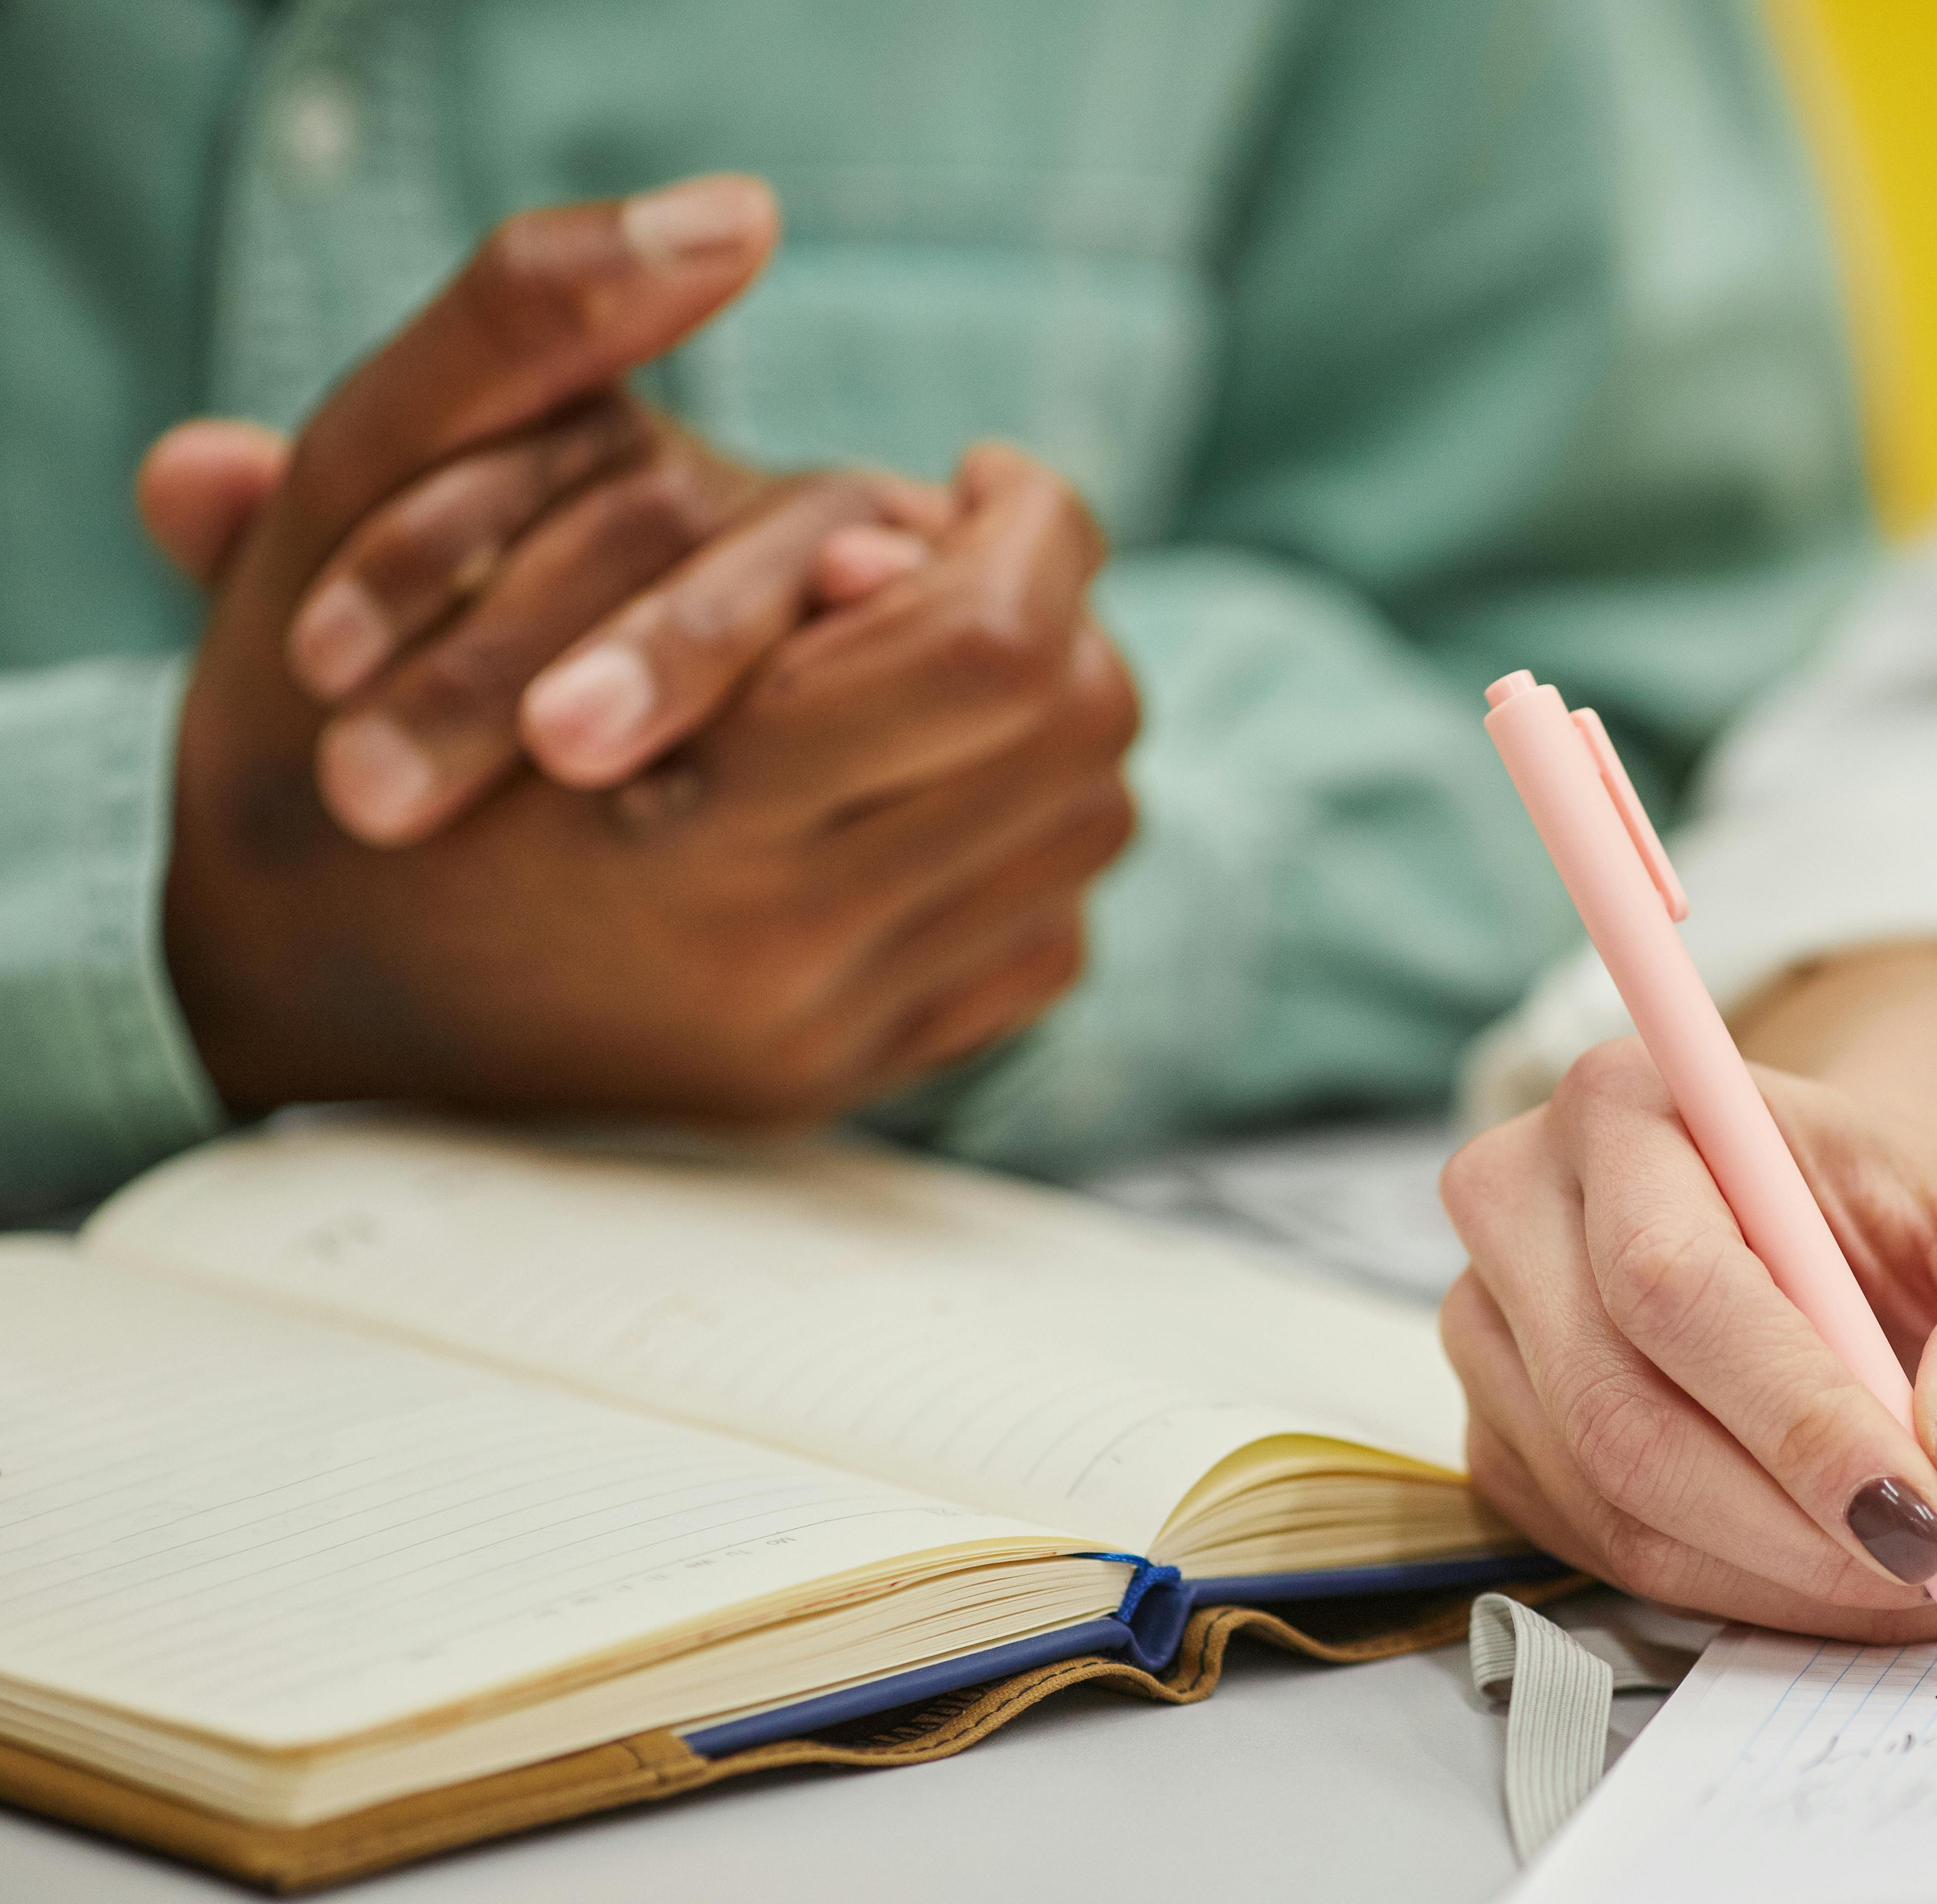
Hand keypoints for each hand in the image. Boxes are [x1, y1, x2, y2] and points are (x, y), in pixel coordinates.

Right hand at [154, 181, 1137, 1121]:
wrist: (279, 999)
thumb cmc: (316, 734)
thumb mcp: (369, 503)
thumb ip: (525, 338)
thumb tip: (734, 215)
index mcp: (683, 813)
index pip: (992, 648)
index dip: (1032, 530)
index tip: (981, 474)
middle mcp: (783, 944)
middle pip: (1077, 730)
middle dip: (1056, 618)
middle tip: (978, 562)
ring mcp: (831, 1030)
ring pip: (1084, 830)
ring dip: (1048, 726)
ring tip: (951, 662)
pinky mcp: (858, 1082)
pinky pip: (1045, 943)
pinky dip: (1020, 848)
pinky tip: (932, 787)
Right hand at [1440, 1034, 1936, 1639]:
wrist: (1833, 1224)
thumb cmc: (1895, 1198)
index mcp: (1622, 1105)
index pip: (1674, 1286)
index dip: (1798, 1422)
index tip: (1926, 1518)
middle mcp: (1520, 1207)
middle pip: (1626, 1417)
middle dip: (1801, 1528)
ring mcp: (1491, 1333)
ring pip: (1615, 1508)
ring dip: (1784, 1577)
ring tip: (1925, 1576)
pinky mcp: (1504, 1439)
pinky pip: (1605, 1556)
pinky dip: (1744, 1591)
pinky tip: (1841, 1575)